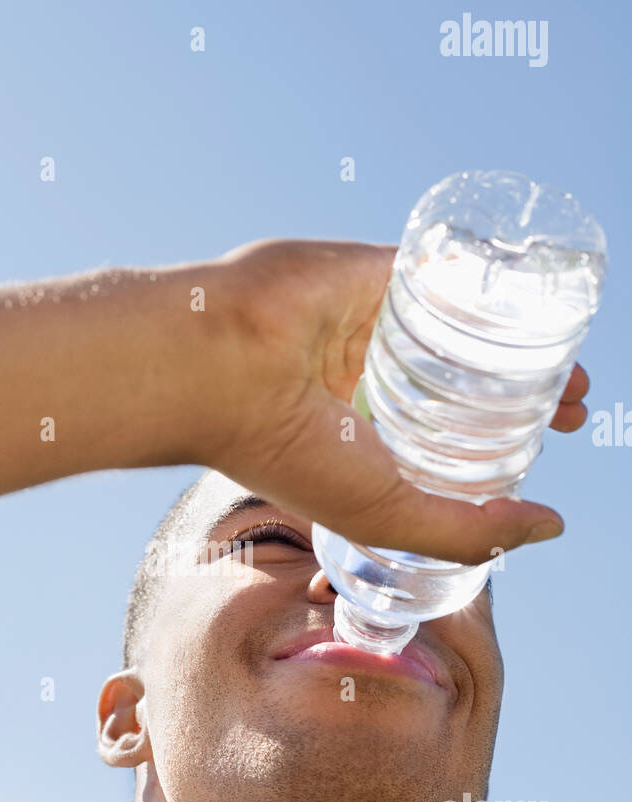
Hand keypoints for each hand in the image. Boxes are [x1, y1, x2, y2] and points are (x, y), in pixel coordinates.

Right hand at [206, 239, 588, 564]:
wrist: (226, 366)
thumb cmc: (290, 452)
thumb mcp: (389, 516)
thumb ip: (468, 530)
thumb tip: (549, 526)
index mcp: (366, 443)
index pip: (449, 443)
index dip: (508, 442)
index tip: (555, 436)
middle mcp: (372, 385)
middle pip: (466, 385)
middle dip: (523, 393)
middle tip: (574, 398)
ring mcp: (374, 325)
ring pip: (463, 330)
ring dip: (516, 339)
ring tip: (567, 350)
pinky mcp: (376, 271)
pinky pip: (445, 271)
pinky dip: (485, 278)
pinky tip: (529, 291)